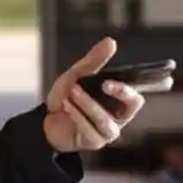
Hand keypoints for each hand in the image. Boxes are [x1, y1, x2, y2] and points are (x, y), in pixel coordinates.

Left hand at [42, 37, 158, 152]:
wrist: (45, 119)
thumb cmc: (67, 97)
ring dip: (88, 103)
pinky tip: (66, 106)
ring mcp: (108, 131)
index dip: (129, 88)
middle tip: (103, 84)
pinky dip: (77, 115)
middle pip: (132, 106)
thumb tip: (110, 41)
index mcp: (119, 100)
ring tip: (71, 92)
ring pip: (105, 118)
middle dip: (119, 94)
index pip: (136, 95)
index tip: (110, 80)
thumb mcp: (77, 76)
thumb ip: (94, 61)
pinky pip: (90, 129)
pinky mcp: (95, 141)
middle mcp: (119, 116)